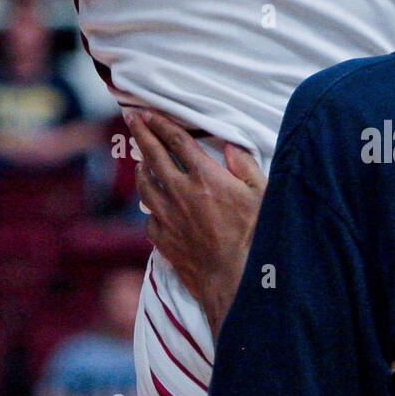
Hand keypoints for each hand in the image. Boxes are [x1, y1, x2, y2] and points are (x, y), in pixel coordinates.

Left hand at [127, 110, 264, 339]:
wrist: (236, 283)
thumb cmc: (256, 238)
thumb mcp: (262, 196)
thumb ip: (246, 167)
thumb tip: (231, 146)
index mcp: (206, 177)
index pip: (176, 141)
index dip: (161, 124)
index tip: (148, 112)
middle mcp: (181, 193)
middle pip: (154, 156)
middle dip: (142, 133)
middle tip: (132, 118)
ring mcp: (169, 218)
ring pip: (145, 186)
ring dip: (141, 169)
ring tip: (141, 160)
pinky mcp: (164, 240)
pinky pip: (149, 218)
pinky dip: (150, 207)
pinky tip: (154, 204)